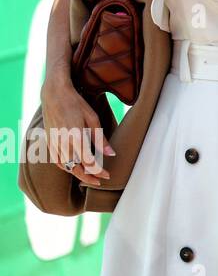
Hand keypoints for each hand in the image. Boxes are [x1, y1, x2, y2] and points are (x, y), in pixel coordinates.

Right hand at [40, 72, 113, 186]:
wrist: (54, 94)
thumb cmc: (76, 104)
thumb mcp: (92, 118)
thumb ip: (100, 138)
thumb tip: (111, 154)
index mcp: (75, 137)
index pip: (88, 162)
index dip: (98, 171)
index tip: (107, 175)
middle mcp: (63, 142)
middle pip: (75, 168)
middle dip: (88, 177)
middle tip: (99, 181)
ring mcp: (53, 143)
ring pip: (65, 166)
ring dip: (76, 174)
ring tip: (89, 177)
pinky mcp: (48, 142)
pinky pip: (57, 160)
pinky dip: (65, 167)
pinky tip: (73, 168)